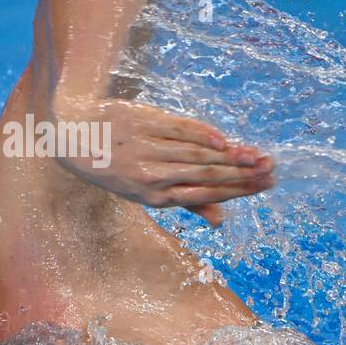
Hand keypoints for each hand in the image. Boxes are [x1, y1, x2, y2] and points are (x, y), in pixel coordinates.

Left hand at [51, 96, 275, 225]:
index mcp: (155, 197)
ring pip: (197, 154)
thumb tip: (221, 221)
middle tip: (271, 171)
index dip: (237, 191)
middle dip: (242, 174)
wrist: (74, 136)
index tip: (264, 185)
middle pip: (206, 174)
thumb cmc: (115, 168)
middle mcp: (153, 175)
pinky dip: (205, 134)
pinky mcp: (144, 123)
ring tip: (257, 156)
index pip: (205, 194)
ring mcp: (148, 148)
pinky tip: (225, 140)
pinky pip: (180, 129)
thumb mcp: (144, 192)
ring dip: (231, 156)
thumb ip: (186, 202)